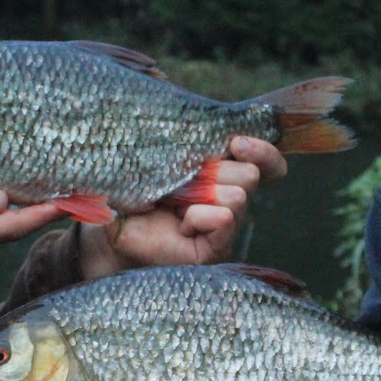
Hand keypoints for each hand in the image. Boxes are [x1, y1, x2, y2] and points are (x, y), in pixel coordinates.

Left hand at [79, 136, 287, 276]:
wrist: (112, 226)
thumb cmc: (133, 187)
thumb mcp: (156, 158)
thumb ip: (180, 143)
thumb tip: (209, 131)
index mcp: (224, 171)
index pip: (268, 162)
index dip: (262, 151)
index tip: (236, 143)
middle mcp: (232, 197)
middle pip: (250, 173)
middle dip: (215, 171)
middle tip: (181, 183)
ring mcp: (227, 225)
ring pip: (238, 195)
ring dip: (202, 195)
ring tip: (176, 206)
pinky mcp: (218, 248)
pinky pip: (224, 218)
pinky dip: (199, 215)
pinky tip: (180, 224)